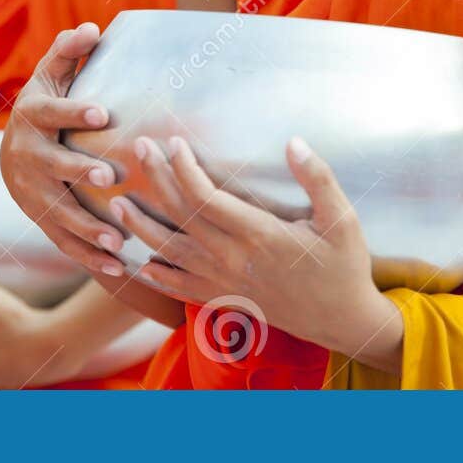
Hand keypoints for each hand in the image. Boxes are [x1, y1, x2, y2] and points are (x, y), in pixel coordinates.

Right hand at [0, 24, 126, 277]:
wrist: (10, 153)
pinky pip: (62, 240)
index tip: (105, 111)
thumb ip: (68, 52)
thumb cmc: (44, 107)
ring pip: (56, 211)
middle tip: (109, 177)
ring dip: (86, 226)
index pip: (52, 113)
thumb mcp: (50, 76)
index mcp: (32, 117)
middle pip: (51, 166)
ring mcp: (30, 191)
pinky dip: (87, 255)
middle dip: (78, 172)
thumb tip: (92, 28)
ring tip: (118, 236)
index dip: (75, 111)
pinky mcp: (40, 218)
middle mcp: (26, 156)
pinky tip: (116, 264)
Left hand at [112, 135, 401, 362]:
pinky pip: (179, 287)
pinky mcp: (224, 298)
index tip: (173, 142)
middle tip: (138, 149)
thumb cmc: (344, 267)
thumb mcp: (343, 219)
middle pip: (179, 215)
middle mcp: (232, 258)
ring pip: (169, 251)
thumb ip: (318, 178)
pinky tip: (137, 261)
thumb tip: (295, 141)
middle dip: (154, 179)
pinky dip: (154, 275)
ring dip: (140, 226)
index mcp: (258, 234)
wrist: (343, 321)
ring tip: (118, 202)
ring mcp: (224, 281)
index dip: (182, 167)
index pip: (204, 196)